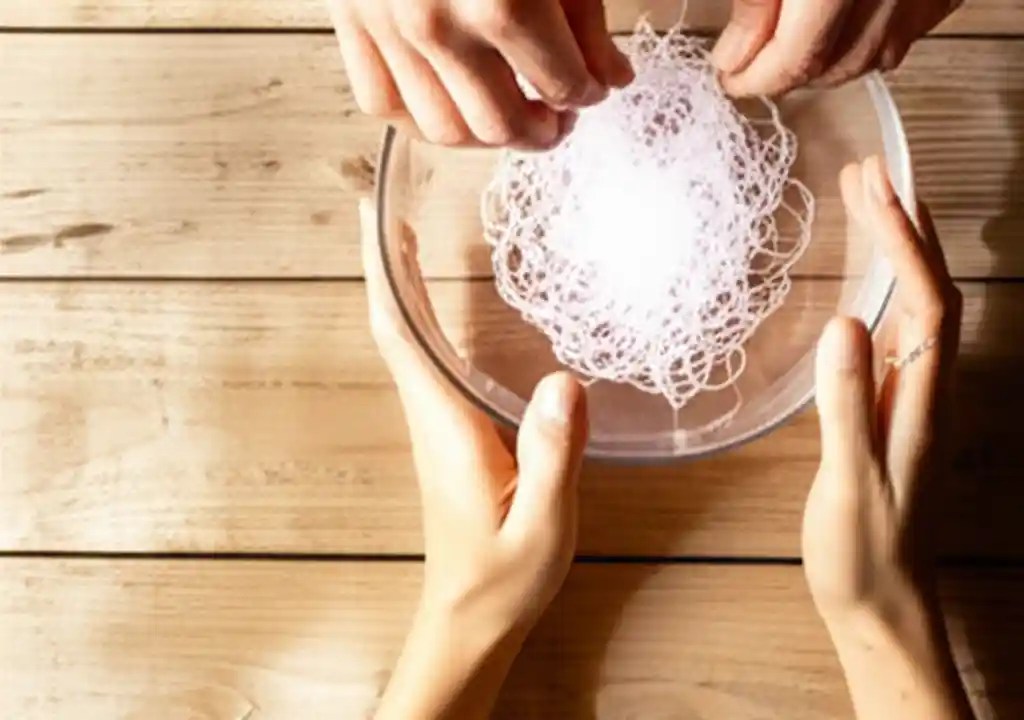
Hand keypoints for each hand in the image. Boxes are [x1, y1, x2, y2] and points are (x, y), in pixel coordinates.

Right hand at [328, 0, 633, 147]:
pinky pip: (384, 103)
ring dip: (487, 136)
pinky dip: (422, 119)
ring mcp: (390, 29)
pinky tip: (452, 109)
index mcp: (503, 2)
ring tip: (512, 116)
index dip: (588, 94)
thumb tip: (609, 74)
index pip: (563, 88)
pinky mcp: (351, 21)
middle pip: (504, 125)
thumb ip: (585, 15)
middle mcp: (440, 26)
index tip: (595, 86)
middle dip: (543, 129)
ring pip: (444, 130)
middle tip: (559, 116)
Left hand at [359, 201, 589, 718]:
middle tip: (382, 197)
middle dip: (384, 259)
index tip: (375, 215)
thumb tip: (566, 381)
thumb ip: (554, 457)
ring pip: (405, 339)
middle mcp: (431, 418)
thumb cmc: (503, 579)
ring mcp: (436, 427)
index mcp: (446, 428)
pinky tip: (438, 303)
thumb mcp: (542, 525)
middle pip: (394, 324)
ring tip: (403, 229)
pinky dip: (421, 315)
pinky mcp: (450, 436)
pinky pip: (426, 359)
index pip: (401, 334)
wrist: (472, 622)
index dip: (385, 271)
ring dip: (398, 282)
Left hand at [713, 0, 961, 95]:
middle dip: (787, 75)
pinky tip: (845, 31)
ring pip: (873, 57)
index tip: (728, 77)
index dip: (757, 76)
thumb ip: (757, 0)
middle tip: (750, 68)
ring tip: (791, 50)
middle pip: (835, 64)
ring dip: (826, 65)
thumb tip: (736, 55)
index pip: (797, 55)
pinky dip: (870, 42)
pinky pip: (905, 32)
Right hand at [804, 158, 970, 718]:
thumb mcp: (850, 481)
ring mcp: (914, 401)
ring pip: (918, 308)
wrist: (884, 608)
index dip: (906, 244)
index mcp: (923, 402)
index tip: (874, 192)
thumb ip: (846, 404)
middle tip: (870, 170)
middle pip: (932, 292)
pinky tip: (867, 279)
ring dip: (899, 250)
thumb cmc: (865, 554)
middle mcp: (929, 392)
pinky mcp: (895, 414)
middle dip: (907, 226)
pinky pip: (901, 333)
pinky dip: (887, 288)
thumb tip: (845, 322)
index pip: (928, 304)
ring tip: (867, 200)